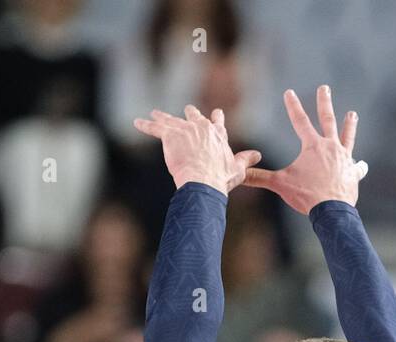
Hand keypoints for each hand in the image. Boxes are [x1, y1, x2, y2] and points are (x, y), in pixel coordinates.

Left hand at [133, 105, 261, 195]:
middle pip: (195, 117)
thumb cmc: (220, 177)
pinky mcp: (170, 135)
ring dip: (163, 117)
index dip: (216, 119)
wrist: (203, 179)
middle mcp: (201, 128)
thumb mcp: (237, 168)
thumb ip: (246, 159)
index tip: (216, 114)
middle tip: (188, 109)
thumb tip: (258, 154)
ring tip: (155, 113)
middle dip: (191, 113)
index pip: (217, 124)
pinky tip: (137, 122)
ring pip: (172, 121)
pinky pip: (155, 128)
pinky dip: (145, 125)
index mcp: (217, 135)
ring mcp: (185, 130)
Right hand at [243, 86, 367, 213]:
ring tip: (352, 114)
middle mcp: (331, 147)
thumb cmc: (307, 195)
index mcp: (313, 146)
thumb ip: (260, 177)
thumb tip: (240, 174)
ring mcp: (344, 159)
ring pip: (347, 137)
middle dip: (324, 103)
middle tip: (324, 88)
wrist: (331, 210)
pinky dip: (358, 166)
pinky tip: (361, 164)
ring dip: (349, 125)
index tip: (289, 92)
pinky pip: (356, 167)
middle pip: (327, 119)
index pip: (300, 121)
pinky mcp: (352, 173)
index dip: (293, 106)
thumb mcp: (280, 184)